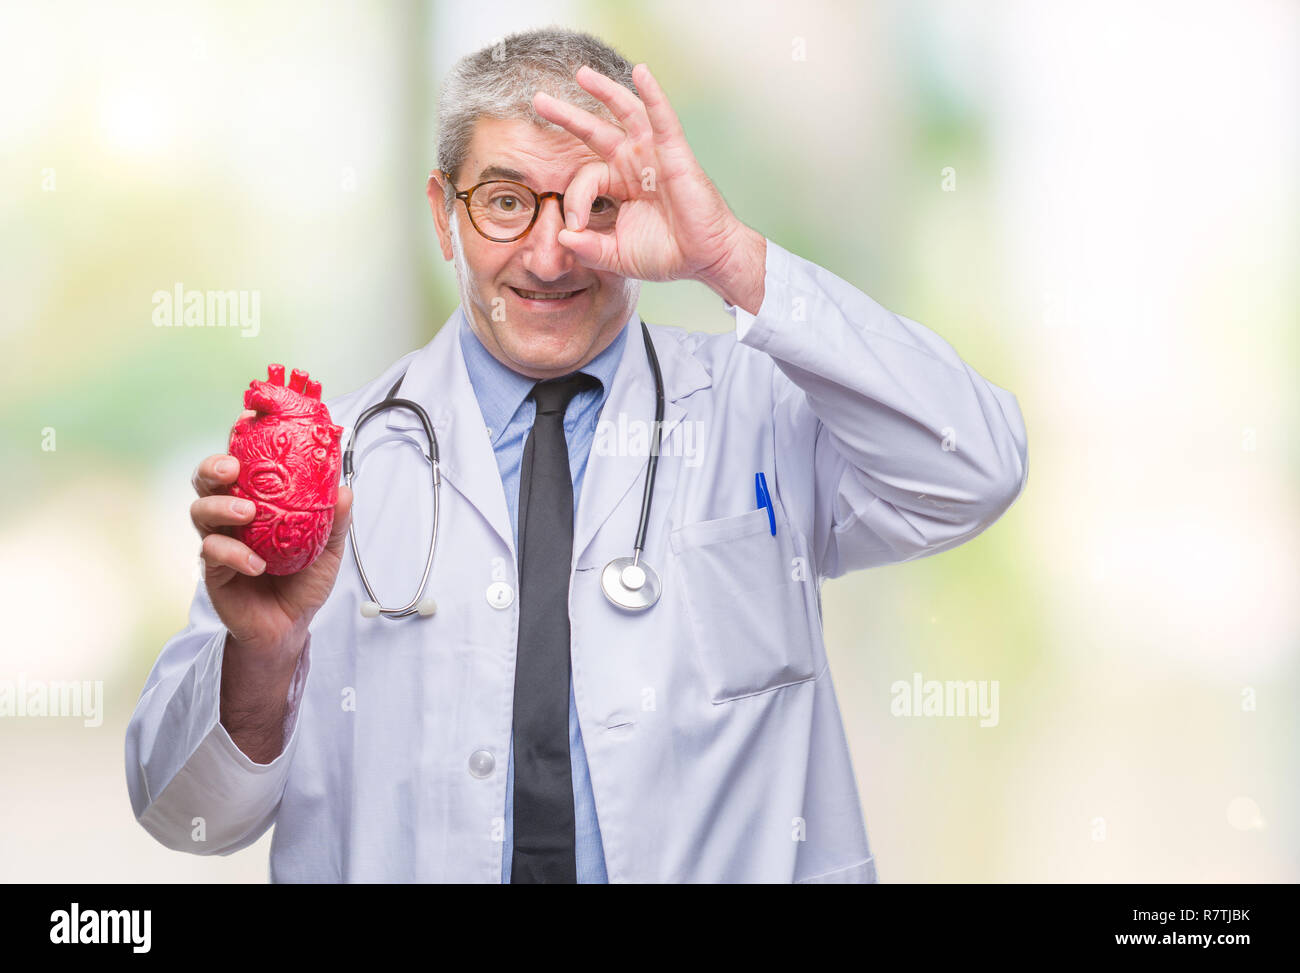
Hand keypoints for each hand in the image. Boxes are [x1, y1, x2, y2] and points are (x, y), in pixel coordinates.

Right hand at [190, 439, 352, 667]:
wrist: (289, 626)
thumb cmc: (303, 581)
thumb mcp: (328, 548)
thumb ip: (336, 520)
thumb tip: (345, 489)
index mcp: (256, 501)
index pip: (241, 463)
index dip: (238, 439)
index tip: (246, 417)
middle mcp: (231, 516)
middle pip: (207, 480)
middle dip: (213, 466)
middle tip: (232, 469)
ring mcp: (219, 541)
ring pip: (200, 510)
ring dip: (221, 507)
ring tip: (247, 514)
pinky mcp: (213, 571)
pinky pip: (211, 553)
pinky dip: (233, 554)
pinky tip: (256, 564)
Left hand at [534, 63, 766, 312]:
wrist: (704, 259)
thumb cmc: (667, 255)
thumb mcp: (617, 255)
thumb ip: (589, 248)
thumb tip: (563, 237)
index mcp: (619, 185)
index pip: (585, 178)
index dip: (574, 200)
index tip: (574, 227)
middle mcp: (634, 164)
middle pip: (595, 131)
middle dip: (567, 115)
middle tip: (538, 100)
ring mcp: (654, 155)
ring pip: (626, 113)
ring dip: (604, 91)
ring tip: (581, 74)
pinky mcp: (675, 153)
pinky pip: (662, 118)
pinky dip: (653, 94)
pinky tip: (641, 72)